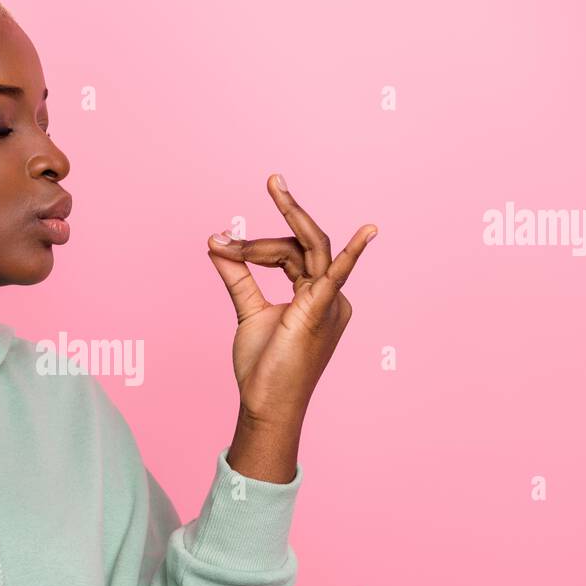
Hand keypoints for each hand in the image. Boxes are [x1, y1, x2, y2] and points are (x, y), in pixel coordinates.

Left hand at [207, 173, 376, 427]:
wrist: (265, 405)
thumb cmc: (264, 367)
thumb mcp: (247, 311)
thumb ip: (237, 275)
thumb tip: (216, 243)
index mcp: (315, 295)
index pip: (288, 253)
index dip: (254, 244)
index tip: (221, 241)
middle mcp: (328, 296)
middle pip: (300, 246)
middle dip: (281, 217)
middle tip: (272, 180)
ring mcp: (329, 304)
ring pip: (308, 250)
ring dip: (275, 233)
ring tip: (254, 214)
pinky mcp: (320, 312)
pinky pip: (338, 276)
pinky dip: (352, 253)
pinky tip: (368, 232)